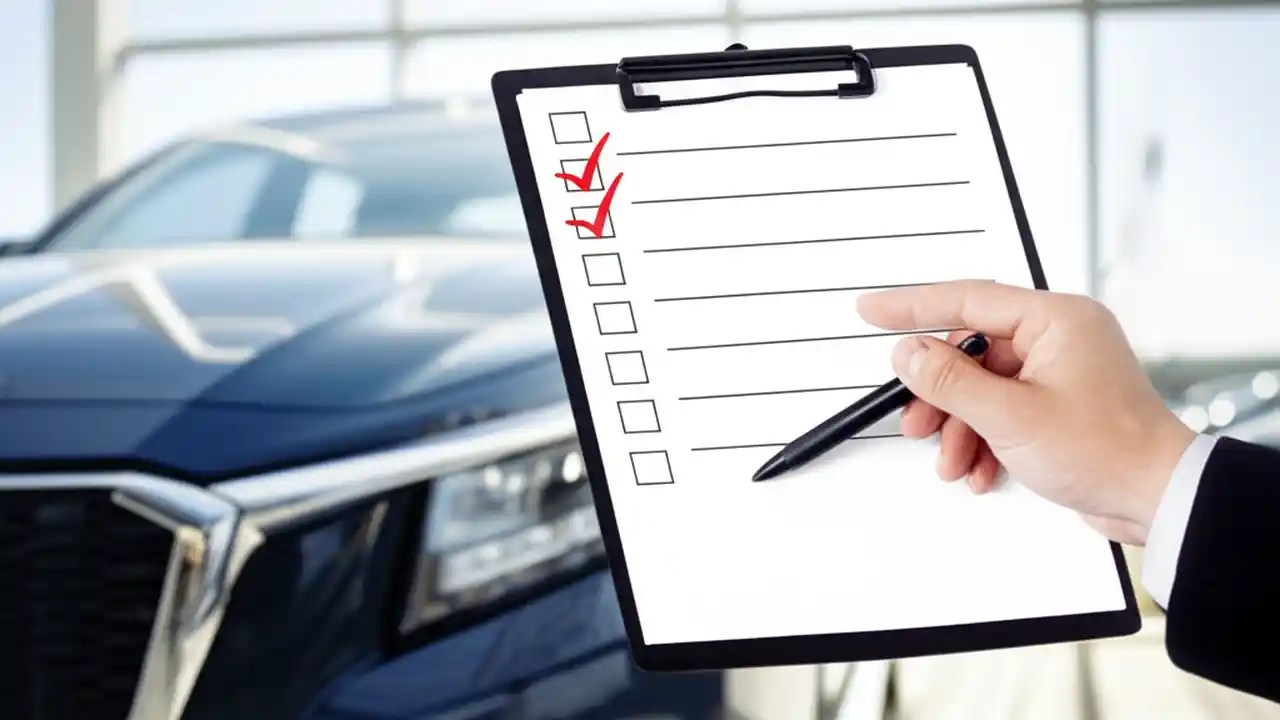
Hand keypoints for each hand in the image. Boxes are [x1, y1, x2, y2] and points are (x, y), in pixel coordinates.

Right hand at [856, 280, 1194, 544]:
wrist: (1157, 498)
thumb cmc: (1106, 451)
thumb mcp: (1011, 416)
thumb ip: (950, 381)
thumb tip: (908, 354)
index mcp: (1055, 320)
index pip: (968, 298)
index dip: (912, 305)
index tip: (871, 310)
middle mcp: (1058, 337)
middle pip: (970, 352)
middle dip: (939, 394)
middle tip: (914, 420)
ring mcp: (1058, 372)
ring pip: (982, 387)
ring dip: (958, 426)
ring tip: (950, 460)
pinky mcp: (1057, 404)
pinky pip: (1001, 410)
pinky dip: (982, 439)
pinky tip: (978, 469)